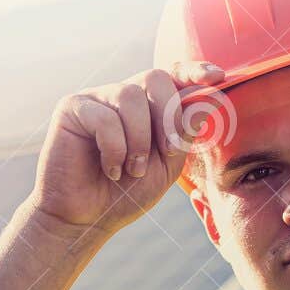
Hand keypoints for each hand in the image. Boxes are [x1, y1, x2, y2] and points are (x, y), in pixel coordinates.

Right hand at [27, 61, 224, 237]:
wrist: (86, 218)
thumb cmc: (126, 194)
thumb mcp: (166, 166)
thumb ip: (185, 135)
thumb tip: (208, 101)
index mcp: (147, 107)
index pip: (172, 76)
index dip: (194, 71)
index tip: (217, 77)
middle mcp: (123, 96)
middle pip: (156, 77)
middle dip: (169, 116)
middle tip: (169, 150)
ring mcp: (96, 98)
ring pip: (132, 97)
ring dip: (140, 140)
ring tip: (132, 170)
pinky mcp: (72, 108)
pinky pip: (105, 117)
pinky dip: (115, 148)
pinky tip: (110, 169)